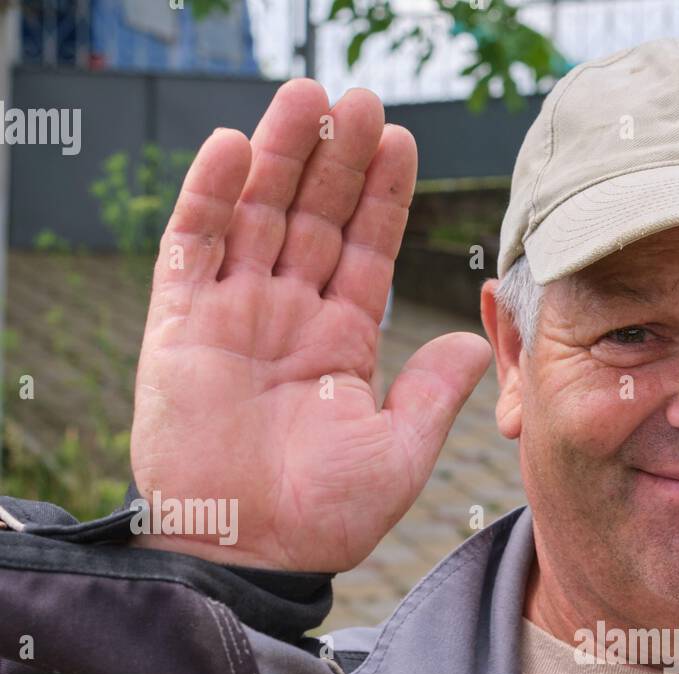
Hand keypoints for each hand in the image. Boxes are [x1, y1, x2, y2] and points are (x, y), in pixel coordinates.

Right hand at [129, 79, 493, 571]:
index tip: (402, 140)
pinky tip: (234, 147)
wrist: (253, 555)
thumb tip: (482, 342)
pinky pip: (192, 247)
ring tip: (307, 97)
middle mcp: (290, 318)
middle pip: (314, 217)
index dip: (382, 196)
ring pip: (257, 215)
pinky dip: (208, 197)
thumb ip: (432, 391)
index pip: (366, 250)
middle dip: (336, 158)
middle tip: (360, 98)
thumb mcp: (399, 451)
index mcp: (342, 342)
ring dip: (279, 155)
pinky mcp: (180, 325)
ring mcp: (234, 315)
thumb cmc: (326, 516)